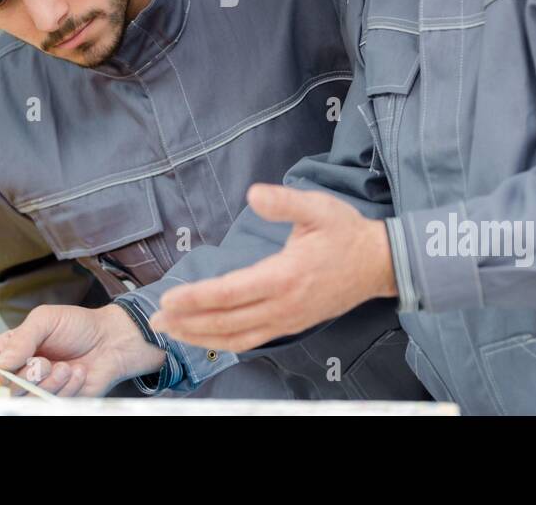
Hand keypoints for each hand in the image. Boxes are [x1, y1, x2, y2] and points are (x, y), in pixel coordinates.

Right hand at [0, 304, 165, 397]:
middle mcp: (21, 371)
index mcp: (10, 348)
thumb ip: (21, 339)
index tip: (2, 368)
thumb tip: (0, 364)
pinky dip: (67, 387)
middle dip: (27, 373)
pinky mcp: (58, 401)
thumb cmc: (78, 326)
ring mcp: (39, 388)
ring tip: (66, 366)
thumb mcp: (45, 320)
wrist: (111, 339)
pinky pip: (52, 403)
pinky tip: (77, 372)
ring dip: (49, 381)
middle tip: (46, 360)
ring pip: (27, 399)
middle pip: (4, 387)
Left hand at [149, 184, 395, 351]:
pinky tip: (205, 337)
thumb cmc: (346, 233)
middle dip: (188, 322)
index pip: (231, 293)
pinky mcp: (291, 325)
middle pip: (227, 321)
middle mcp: (284, 305)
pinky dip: (223, 342)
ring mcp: (288, 320)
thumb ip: (284, 202)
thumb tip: (253, 194)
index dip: (197, 298)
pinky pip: (251, 340)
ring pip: (236, 337)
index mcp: (286, 277)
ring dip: (200, 336)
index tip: (170, 298)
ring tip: (171, 331)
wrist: (379, 264)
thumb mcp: (318, 208)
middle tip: (156, 319)